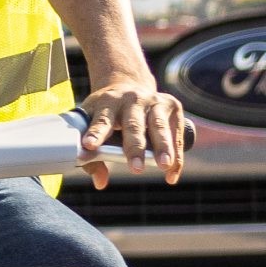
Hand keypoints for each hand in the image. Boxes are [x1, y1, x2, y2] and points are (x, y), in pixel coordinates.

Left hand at [75, 77, 190, 187]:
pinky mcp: (172, 106)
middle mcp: (132, 99)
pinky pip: (176, 134)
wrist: (128, 84)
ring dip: (163, 147)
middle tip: (136, 168)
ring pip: (159, 126)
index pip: (101, 119)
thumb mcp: (94, 125)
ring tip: (164, 166)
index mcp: (108, 102)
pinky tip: (172, 174)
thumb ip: (94, 156)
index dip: (96, 133)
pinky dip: (176, 155)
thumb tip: (100, 183)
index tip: (90, 146)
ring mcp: (154, 101)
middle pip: (133, 124)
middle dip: (135, 147)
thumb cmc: (107, 113)